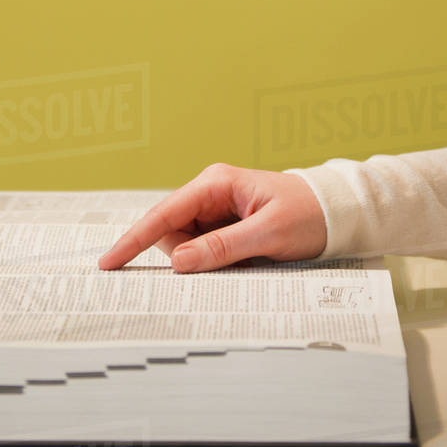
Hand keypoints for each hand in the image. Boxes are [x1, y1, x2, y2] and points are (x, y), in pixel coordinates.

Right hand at [97, 163, 327, 272]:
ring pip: (187, 246)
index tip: (109, 263)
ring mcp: (218, 209)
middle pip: (172, 234)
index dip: (134, 240)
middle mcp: (211, 192)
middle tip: (231, 262)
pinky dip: (216, 262)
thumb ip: (222, 248)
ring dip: (206, 262)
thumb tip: (179, 263)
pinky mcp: (226, 225)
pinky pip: (205, 250)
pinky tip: (246, 259)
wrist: (337, 212)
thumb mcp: (269, 234)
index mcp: (216, 183)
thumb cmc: (308, 214)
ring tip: (248, 258)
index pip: (164, 214)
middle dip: (187, 257)